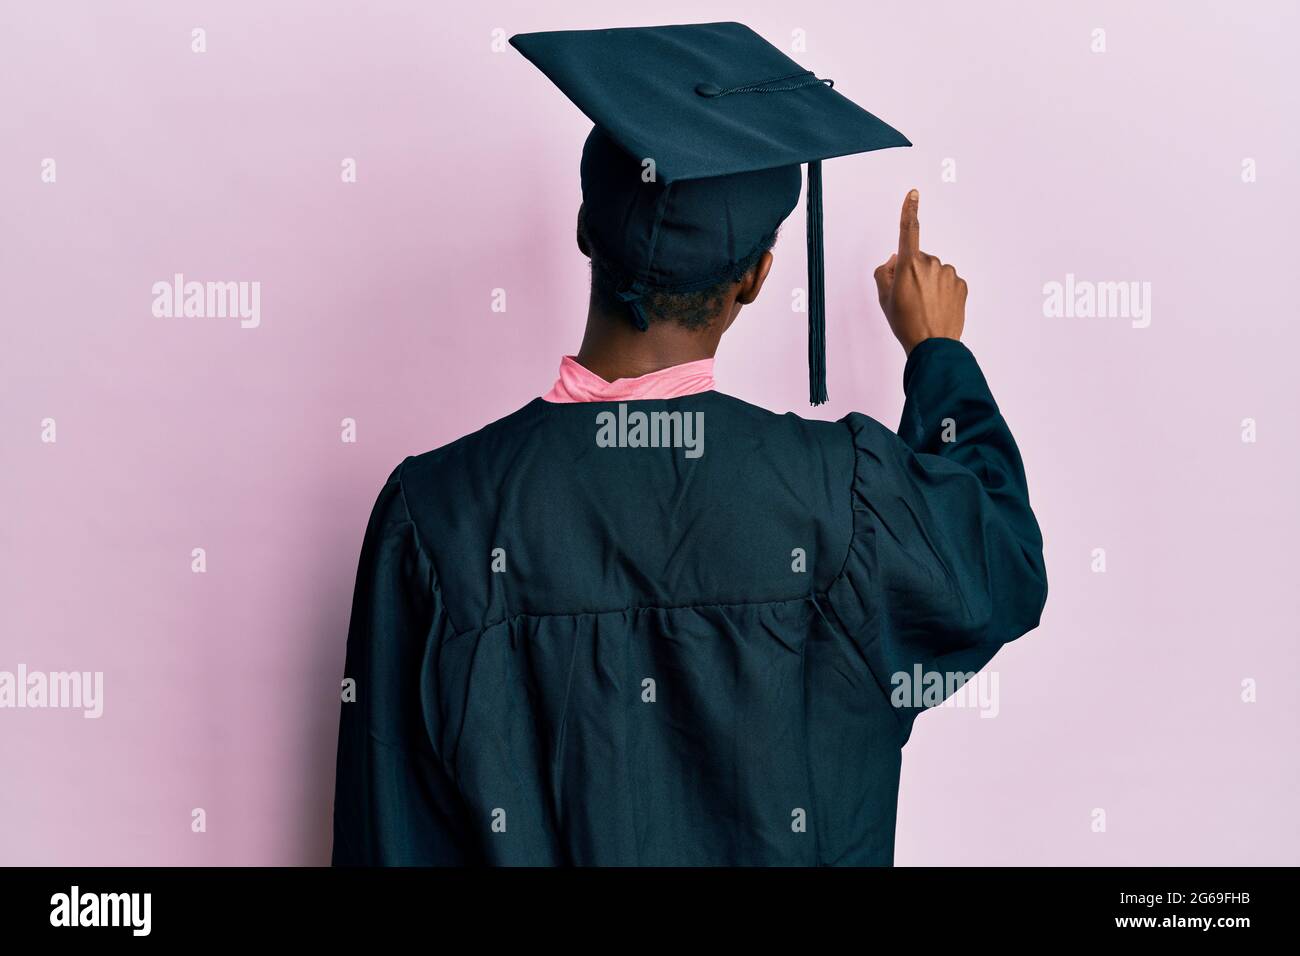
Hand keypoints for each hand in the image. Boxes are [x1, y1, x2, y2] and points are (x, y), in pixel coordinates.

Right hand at [872, 189, 966, 354]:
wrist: (932, 345)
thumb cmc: (905, 322)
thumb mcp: (884, 297)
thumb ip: (884, 272)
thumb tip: (895, 259)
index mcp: (908, 264)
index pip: (908, 229)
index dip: (909, 209)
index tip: (913, 194)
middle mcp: (931, 263)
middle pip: (919, 259)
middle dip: (914, 272)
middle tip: (909, 298)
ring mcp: (948, 274)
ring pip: (935, 271)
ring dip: (930, 283)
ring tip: (925, 306)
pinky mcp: (961, 285)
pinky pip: (949, 282)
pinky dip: (943, 291)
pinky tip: (938, 307)